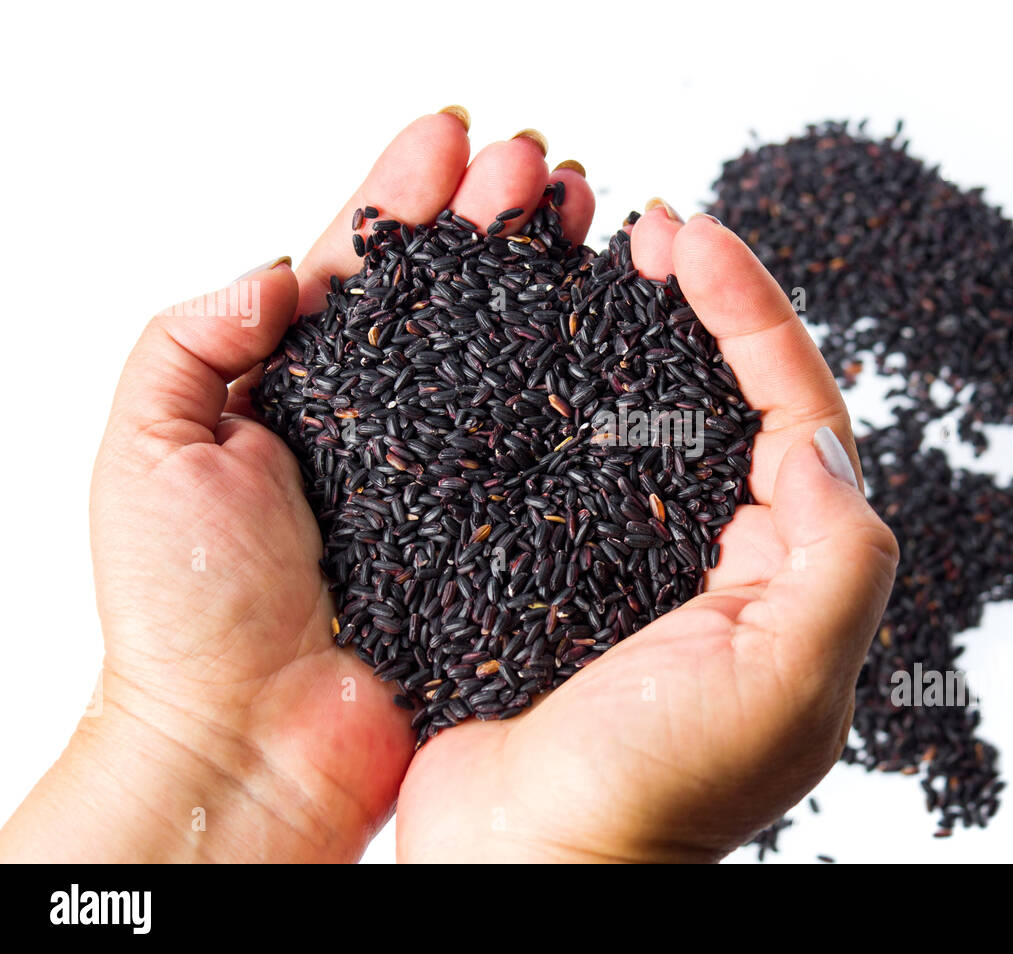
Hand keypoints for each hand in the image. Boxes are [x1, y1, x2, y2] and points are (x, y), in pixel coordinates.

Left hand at [0, 111, 596, 861]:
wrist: (250, 740)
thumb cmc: (187, 610)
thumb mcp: (147, 447)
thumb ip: (192, 339)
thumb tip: (277, 270)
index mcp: (296, 392)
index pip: (360, 271)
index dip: (405, 196)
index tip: (450, 135)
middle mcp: (381, 425)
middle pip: (449, 297)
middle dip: (493, 218)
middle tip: (538, 163)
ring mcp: (445, 477)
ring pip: (505, 354)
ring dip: (542, 276)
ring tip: (582, 212)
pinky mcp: (493, 533)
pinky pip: (542, 445)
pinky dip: (577, 381)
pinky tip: (609, 327)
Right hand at [396, 206, 898, 861]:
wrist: (530, 868)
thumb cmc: (656, 796)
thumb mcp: (787, 686)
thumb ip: (838, 562)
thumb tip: (825, 446)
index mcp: (791, 579)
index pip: (797, 414)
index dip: (754, 317)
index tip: (691, 239)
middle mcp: (727, 563)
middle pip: (732, 402)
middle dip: (704, 307)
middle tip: (652, 230)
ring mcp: (643, 564)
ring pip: (655, 423)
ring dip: (639, 337)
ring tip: (599, 263)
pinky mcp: (563, 572)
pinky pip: (578, 465)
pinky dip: (570, 400)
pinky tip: (540, 353)